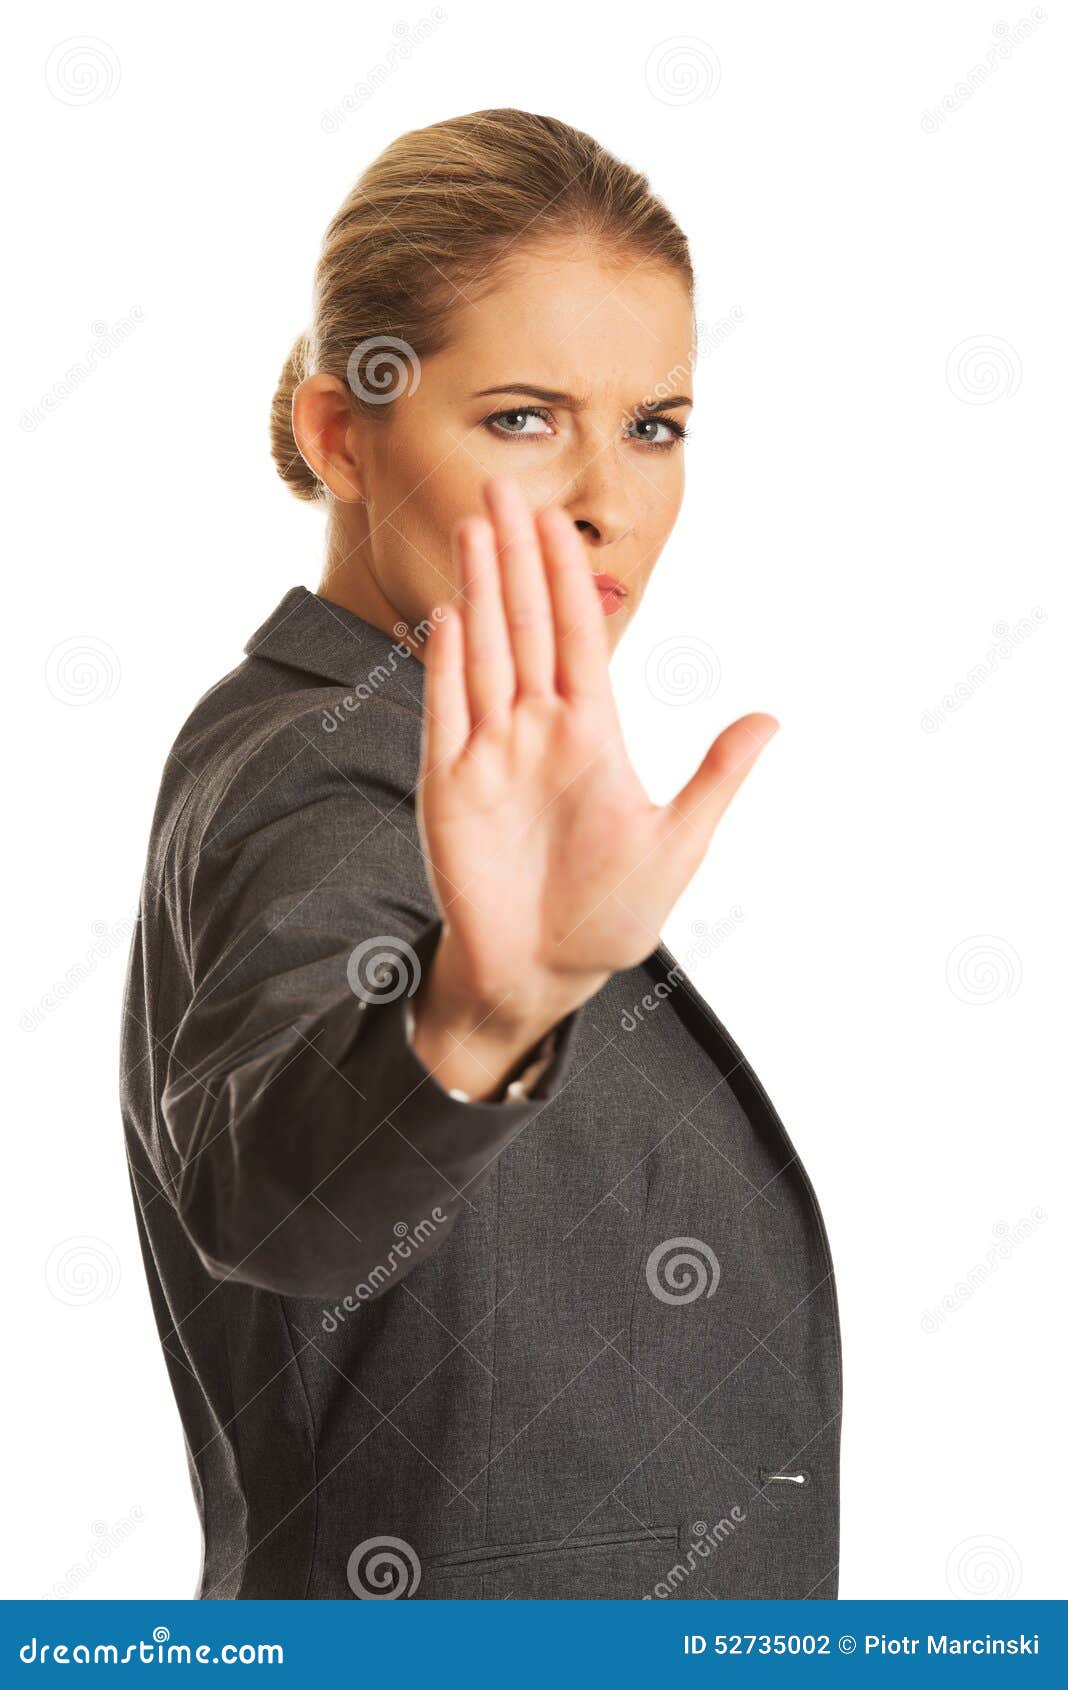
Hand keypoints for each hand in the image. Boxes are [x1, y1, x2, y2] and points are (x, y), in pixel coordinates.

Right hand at [416, 475, 778, 1039]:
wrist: (539, 972)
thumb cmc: (610, 915)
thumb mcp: (676, 845)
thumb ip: (715, 778)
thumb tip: (770, 719)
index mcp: (592, 734)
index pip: (580, 636)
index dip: (568, 574)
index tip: (557, 518)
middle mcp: (536, 730)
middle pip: (526, 625)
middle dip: (516, 556)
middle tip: (502, 486)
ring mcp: (489, 752)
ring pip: (483, 653)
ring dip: (479, 590)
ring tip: (471, 527)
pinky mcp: (449, 785)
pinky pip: (446, 711)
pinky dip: (446, 662)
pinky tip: (450, 612)